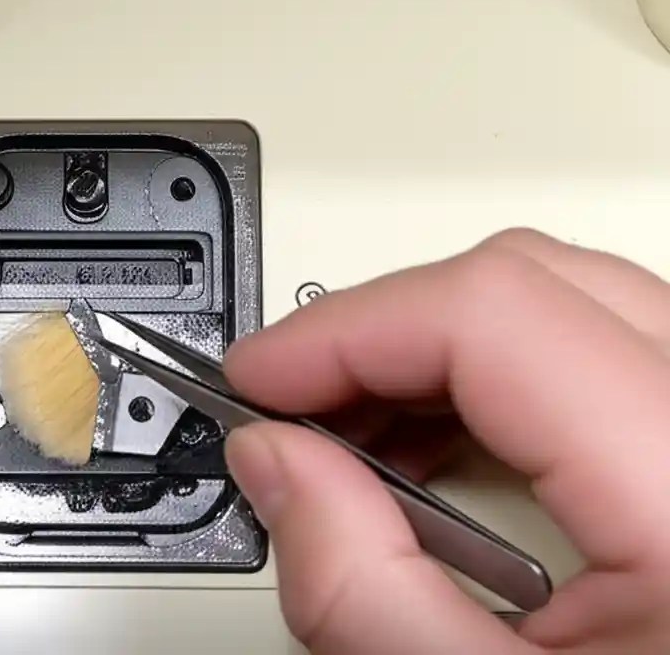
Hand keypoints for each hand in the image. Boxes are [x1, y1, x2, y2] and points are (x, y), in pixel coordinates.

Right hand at [223, 228, 669, 653]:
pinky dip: (501, 384)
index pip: (496, 317)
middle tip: (295, 408)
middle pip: (535, 285)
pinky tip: (442, 453)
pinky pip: (606, 357)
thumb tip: (274, 461)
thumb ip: (356, 585)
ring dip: (438, 354)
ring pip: (572, 305)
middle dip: (384, 335)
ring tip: (356, 438)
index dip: (348, 330)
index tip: (262, 379)